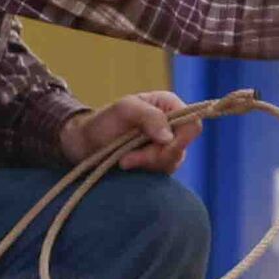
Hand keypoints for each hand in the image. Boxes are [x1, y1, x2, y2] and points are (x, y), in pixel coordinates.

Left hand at [59, 89, 196, 174]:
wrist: (85, 144)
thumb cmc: (104, 121)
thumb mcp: (124, 110)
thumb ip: (149, 117)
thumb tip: (169, 137)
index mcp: (169, 105)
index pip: (193, 124)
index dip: (181, 139)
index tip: (159, 146)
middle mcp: (172, 126)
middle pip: (182, 148)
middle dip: (155, 155)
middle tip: (128, 157)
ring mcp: (166, 146)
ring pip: (173, 163)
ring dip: (146, 164)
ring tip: (124, 160)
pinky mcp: (158, 163)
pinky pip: (162, 173)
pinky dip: (144, 171)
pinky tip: (127, 164)